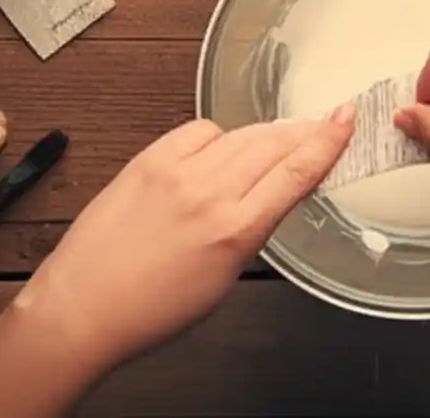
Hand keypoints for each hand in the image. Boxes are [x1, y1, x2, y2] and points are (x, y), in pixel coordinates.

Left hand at [13, 112, 354, 372]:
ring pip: (241, 134)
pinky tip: (221, 147)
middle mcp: (208, 194)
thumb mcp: (224, 277)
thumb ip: (254, 228)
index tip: (345, 120)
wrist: (83, 305)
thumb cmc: (150, 308)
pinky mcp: (148, 159)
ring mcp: (176, 171)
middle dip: (304, 132)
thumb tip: (277, 192)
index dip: (327, 142)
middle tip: (324, 123)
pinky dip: (218, 136)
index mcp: (234, 232)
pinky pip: (199, 131)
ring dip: (267, 133)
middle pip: (273, 145)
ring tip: (280, 137)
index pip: (295, 173)